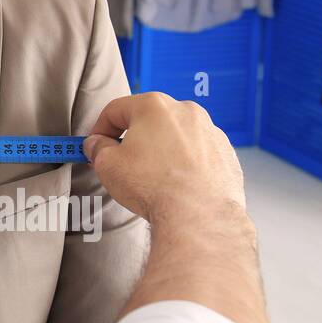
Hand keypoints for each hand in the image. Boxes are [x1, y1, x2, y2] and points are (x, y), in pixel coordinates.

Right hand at [82, 92, 246, 226]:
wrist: (199, 216)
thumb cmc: (155, 188)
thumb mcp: (107, 165)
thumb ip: (97, 148)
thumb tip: (97, 145)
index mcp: (154, 106)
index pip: (116, 109)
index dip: (100, 128)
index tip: (96, 144)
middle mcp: (186, 111)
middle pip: (149, 119)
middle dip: (133, 138)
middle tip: (123, 162)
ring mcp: (210, 131)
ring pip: (176, 135)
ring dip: (161, 150)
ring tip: (152, 178)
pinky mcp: (225, 153)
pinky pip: (197, 153)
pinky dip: (185, 164)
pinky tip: (176, 185)